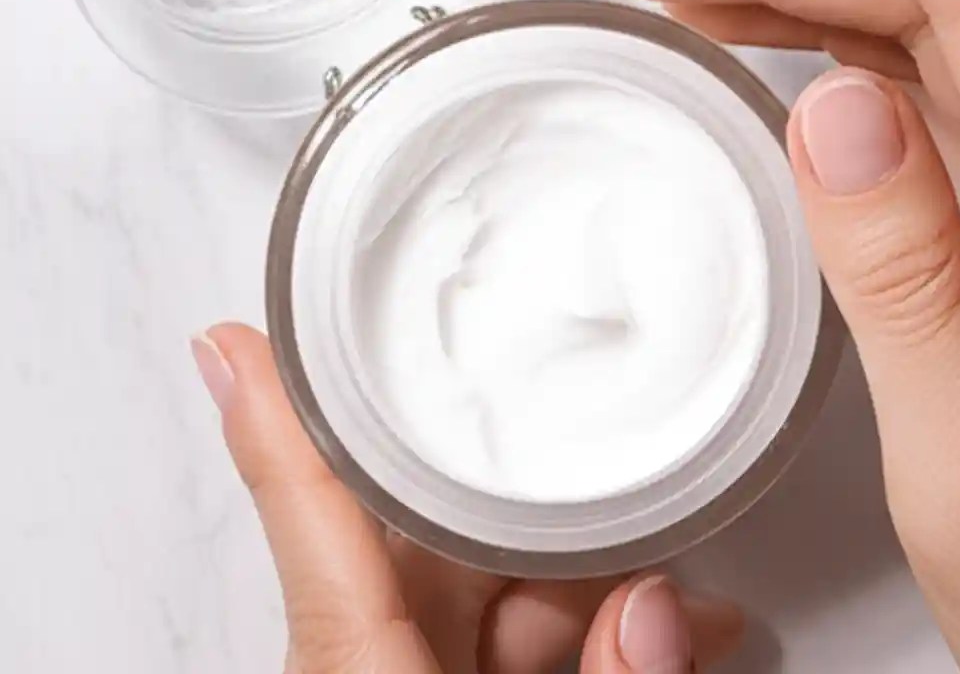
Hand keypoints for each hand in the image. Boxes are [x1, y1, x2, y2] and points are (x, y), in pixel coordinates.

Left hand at [191, 324, 743, 672]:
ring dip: (591, 588)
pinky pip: (513, 658)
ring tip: (693, 587)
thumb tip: (661, 617)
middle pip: (432, 559)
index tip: (234, 349)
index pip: (322, 545)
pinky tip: (666, 637)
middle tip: (629, 471)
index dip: (280, 436)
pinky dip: (589, 646)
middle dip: (543, 514)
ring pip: (489, 607)